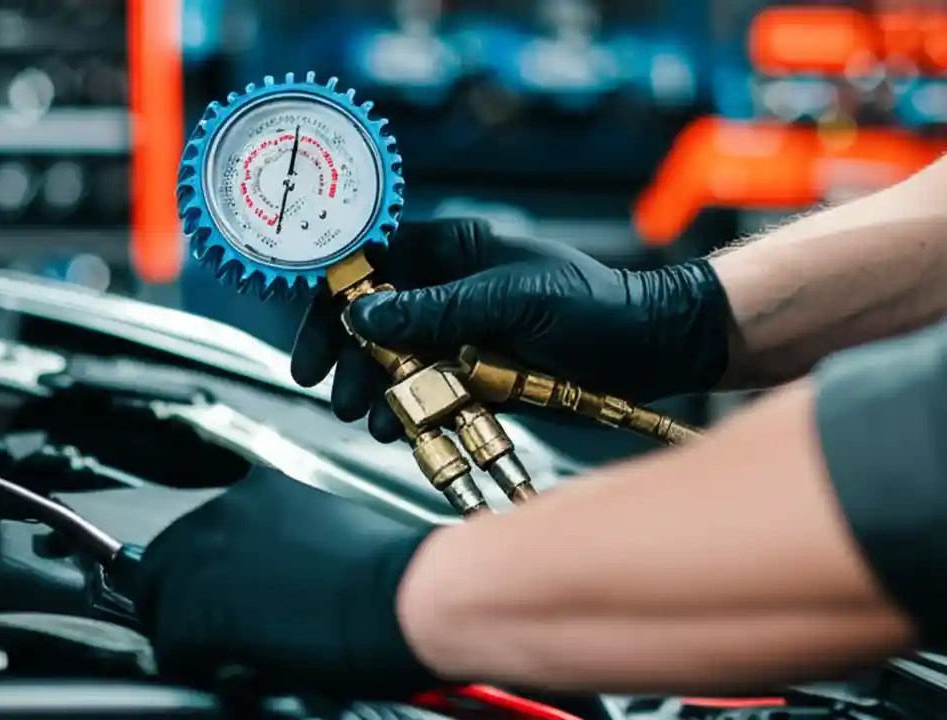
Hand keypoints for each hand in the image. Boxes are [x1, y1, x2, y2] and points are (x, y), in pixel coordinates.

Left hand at [133, 467, 437, 697]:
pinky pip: (171, 648)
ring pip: (161, 606)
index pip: (200, 535)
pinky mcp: (199, 612)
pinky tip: (239, 671)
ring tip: (233, 657)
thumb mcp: (330, 534)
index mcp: (258, 492)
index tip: (221, 600)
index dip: (207, 576)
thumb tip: (273, 579)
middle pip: (161, 564)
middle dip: (183, 602)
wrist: (411, 596)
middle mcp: (222, 514)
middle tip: (216, 637)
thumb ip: (286, 546)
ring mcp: (204, 560)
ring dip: (191, 635)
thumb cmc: (395, 575)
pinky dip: (196, 666)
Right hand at [291, 219, 731, 441]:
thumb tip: (365, 312)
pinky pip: (427, 391)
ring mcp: (460, 334)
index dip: (337, 294)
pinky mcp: (474, 375)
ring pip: (395, 360)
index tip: (316, 333)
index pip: (374, 262)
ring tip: (369, 417)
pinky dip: (408, 410)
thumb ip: (437, 308)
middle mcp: (449, 291)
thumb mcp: (510, 300)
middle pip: (373, 318)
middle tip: (333, 390)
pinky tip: (399, 428)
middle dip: (348, 355)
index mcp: (454, 252)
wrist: (650, 351)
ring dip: (374, 388)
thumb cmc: (593, 306)